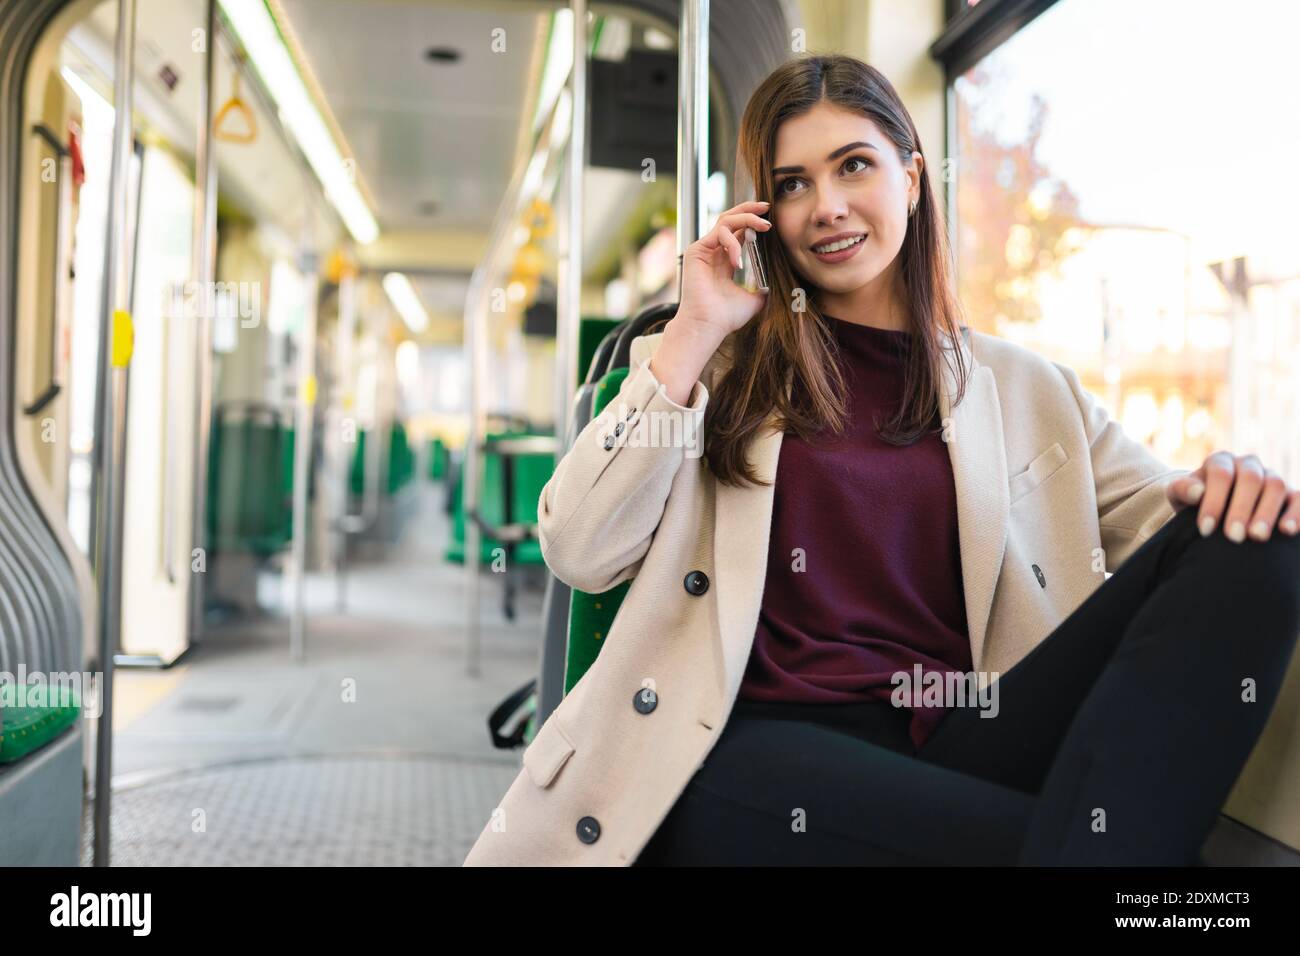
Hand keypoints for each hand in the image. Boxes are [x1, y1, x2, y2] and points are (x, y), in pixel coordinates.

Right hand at [677, 200, 772, 337]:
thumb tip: (777, 285)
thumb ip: (763, 288)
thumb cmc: (726, 317)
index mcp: (725, 261)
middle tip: (766, 206)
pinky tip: (737, 261)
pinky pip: (719, 234)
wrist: (709, 326)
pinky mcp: (696, 251)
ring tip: (764, 227)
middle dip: (749, 208)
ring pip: (725, 220)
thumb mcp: (754, 300)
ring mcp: (704, 250)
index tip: (771, 219)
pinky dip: (732, 243)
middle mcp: (713, 252)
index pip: (738, 231)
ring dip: (746, 218)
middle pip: (730, 218)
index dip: (753, 221)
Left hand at [1166, 451, 1299, 541]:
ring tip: (1257, 537)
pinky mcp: (1290, 493)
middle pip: (1250, 480)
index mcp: (1221, 461)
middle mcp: (1248, 465)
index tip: (1206, 529)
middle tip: (1234, 537)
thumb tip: (1196, 492)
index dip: (1214, 502)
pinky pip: (1299, 498)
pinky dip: (1296, 513)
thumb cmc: (1193, 503)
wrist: (1212, 510)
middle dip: (1241, 509)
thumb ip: (1182, 490)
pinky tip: (1288, 531)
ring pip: (1276, 487)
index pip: (1221, 475)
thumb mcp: (1179, 496)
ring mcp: (1271, 477)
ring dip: (1267, 512)